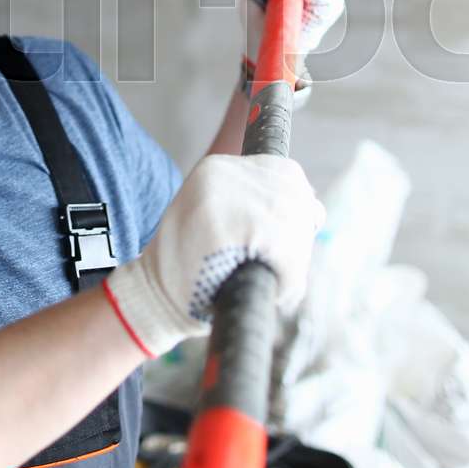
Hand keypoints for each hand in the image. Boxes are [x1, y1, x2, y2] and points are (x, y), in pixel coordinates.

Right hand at [103, 154, 324, 357]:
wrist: (155, 300)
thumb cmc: (194, 267)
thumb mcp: (218, 216)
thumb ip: (257, 202)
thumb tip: (313, 207)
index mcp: (218, 167)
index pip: (286, 172)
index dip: (297, 207)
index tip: (289, 236)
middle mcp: (221, 174)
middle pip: (295, 197)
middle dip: (300, 236)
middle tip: (286, 267)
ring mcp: (221, 200)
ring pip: (293, 224)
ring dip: (295, 261)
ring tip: (276, 281)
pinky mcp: (224, 231)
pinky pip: (284, 251)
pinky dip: (290, 277)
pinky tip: (275, 290)